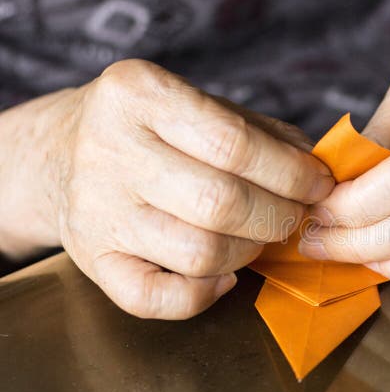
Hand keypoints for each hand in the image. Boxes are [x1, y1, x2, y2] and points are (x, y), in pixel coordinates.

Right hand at [2, 59, 332, 317]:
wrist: (65, 152)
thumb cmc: (158, 130)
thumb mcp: (207, 107)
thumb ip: (267, 135)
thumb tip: (321, 174)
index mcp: (139, 93)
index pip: (234, 144)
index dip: (292, 174)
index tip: (319, 186)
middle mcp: (108, 148)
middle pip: (220, 202)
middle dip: (280, 217)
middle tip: (296, 216)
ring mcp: (94, 208)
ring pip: (198, 253)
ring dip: (250, 253)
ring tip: (259, 237)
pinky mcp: (90, 258)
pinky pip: (155, 299)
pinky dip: (203, 296)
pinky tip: (223, 275)